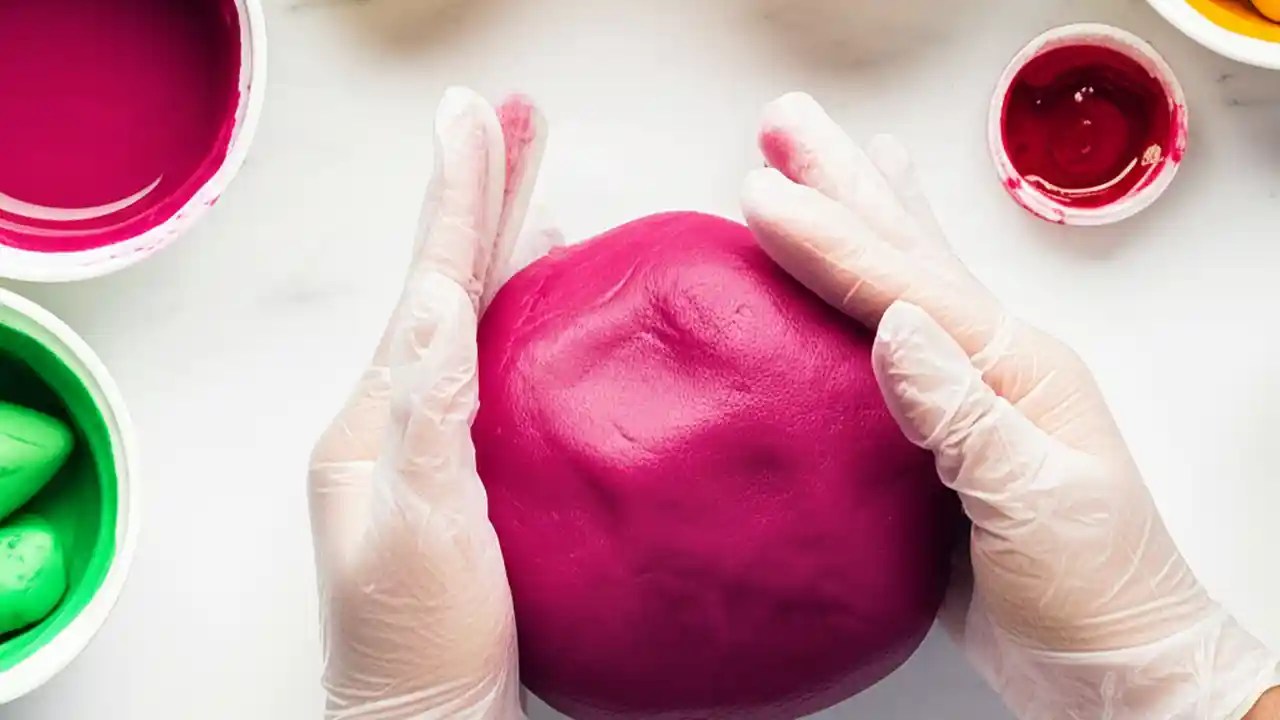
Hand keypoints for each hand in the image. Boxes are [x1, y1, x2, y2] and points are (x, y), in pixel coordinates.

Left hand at [308, 88, 559, 719]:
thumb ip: (430, 419)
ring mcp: (430, 444)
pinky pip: (490, 366)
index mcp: (375, 424)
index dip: (459, 199)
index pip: (427, 289)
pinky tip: (539, 300)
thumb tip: (438, 302)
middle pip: (447, 287)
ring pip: (469, 318)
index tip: (480, 122)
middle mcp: (395, 421)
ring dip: (496, 243)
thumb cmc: (417, 651)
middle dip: (481, 199)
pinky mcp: (468, 471)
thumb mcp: (421, 533)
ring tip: (527, 190)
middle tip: (513, 125)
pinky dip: (514, 312)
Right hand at [742, 92, 1279, 719]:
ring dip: (856, 221)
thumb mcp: (1037, 502)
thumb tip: (896, 329)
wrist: (1108, 668)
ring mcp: (958, 400)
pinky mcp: (929, 444)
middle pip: (904, 254)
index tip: (762, 192)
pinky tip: (841, 290)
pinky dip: (856, 302)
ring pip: (896, 288)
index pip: (906, 287)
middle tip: (786, 126)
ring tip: (827, 164)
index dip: (832, 236)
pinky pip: (878, 355)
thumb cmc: (1092, 589)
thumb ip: (965, 417)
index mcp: (1016, 368)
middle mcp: (987, 367)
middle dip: (843, 186)